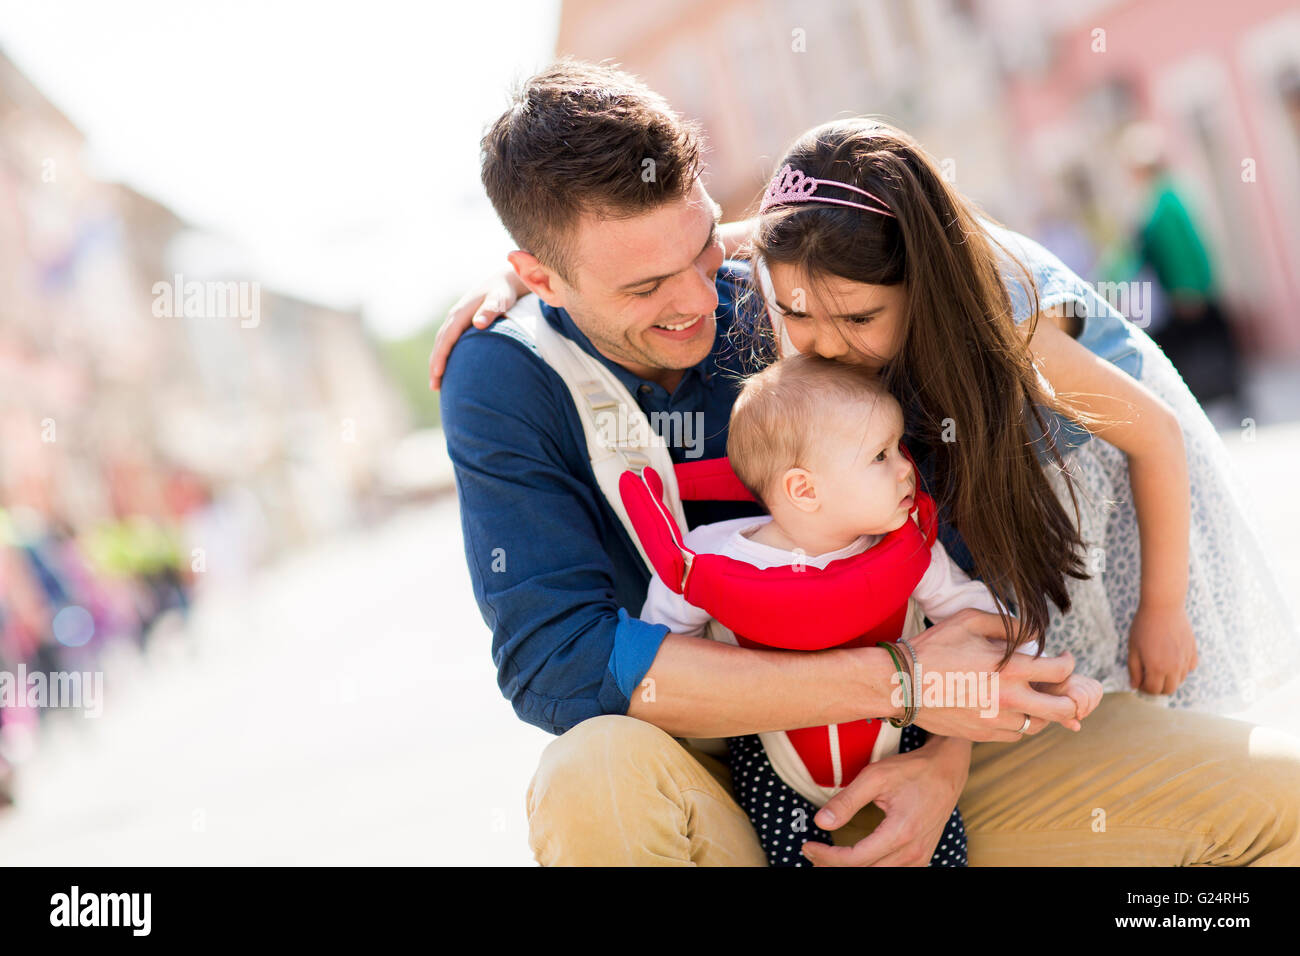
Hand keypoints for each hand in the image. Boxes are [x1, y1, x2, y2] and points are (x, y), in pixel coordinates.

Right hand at [429, 268, 525, 389]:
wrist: (503, 282)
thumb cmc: (503, 293)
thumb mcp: (499, 300)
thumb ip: (490, 310)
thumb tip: (479, 324)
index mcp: (460, 313)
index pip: (447, 338)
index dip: (441, 356)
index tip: (438, 373)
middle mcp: (454, 317)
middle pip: (440, 343)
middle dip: (435, 365)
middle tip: (434, 386)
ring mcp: (456, 320)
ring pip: (441, 344)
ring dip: (437, 363)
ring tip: (436, 384)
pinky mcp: (460, 324)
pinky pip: (448, 342)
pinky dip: (444, 356)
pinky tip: (447, 369)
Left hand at [801, 733, 968, 866]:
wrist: (946, 770)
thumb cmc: (912, 770)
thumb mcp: (875, 777)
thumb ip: (847, 801)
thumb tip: (821, 822)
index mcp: (900, 832)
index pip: (855, 859)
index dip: (827, 856)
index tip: (808, 845)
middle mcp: (913, 851)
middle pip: (865, 872)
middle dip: (834, 866)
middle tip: (812, 853)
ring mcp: (920, 857)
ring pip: (879, 876)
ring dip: (852, 870)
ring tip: (827, 859)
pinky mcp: (922, 856)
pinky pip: (894, 872)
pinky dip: (870, 869)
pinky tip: (855, 861)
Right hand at [904, 609, 1083, 740]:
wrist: (901, 684)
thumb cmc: (933, 648)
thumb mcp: (969, 621)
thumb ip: (1008, 624)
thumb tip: (1034, 633)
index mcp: (1011, 669)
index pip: (1061, 671)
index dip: (1069, 663)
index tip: (1064, 659)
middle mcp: (1010, 700)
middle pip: (1063, 709)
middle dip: (1070, 697)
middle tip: (1059, 687)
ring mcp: (997, 722)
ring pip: (1039, 725)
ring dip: (1043, 711)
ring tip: (1033, 697)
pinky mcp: (983, 735)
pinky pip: (1015, 735)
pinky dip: (1020, 723)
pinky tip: (1009, 709)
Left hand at [1030, 673, 1102, 730]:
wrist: (1039, 684)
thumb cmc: (1043, 700)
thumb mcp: (1050, 710)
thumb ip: (1063, 718)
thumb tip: (1077, 728)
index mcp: (1062, 686)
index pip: (1081, 695)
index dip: (1083, 707)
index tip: (1078, 716)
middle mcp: (1072, 678)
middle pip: (1092, 694)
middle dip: (1089, 708)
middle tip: (1079, 715)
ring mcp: (1078, 677)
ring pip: (1097, 689)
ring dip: (1093, 703)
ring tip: (1082, 710)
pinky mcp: (1083, 678)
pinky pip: (1097, 686)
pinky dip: (1096, 697)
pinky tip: (1087, 705)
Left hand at [1127, 598, 1197, 694]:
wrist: (1163, 607)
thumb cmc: (1144, 626)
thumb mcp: (1133, 648)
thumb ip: (1134, 669)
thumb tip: (1135, 686)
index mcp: (1157, 668)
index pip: (1153, 690)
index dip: (1143, 688)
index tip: (1139, 681)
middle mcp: (1174, 667)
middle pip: (1169, 690)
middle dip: (1157, 688)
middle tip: (1148, 677)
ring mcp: (1185, 660)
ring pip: (1180, 680)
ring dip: (1169, 679)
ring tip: (1159, 666)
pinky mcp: (1193, 651)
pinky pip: (1190, 668)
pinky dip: (1182, 668)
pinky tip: (1172, 658)